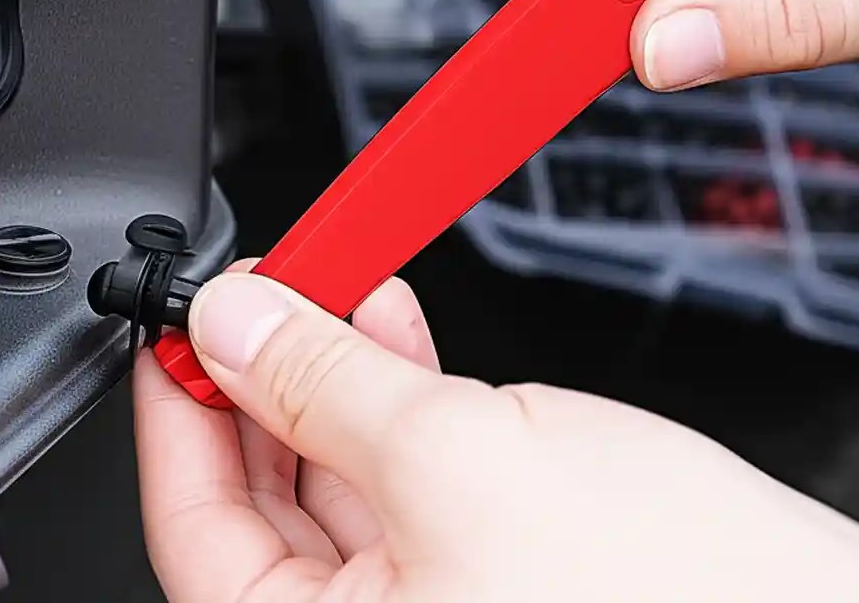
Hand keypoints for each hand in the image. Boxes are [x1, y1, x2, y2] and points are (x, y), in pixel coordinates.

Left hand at [135, 266, 858, 600]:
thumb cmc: (679, 599)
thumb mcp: (457, 459)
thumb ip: (324, 386)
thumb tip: (233, 325)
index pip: (195, 527)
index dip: (179, 410)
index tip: (182, 326)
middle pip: (264, 499)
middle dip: (262, 375)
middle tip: (262, 289)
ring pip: (337, 479)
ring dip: (331, 371)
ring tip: (336, 285)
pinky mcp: (491, 570)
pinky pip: (407, 481)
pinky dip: (395, 399)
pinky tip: (395, 330)